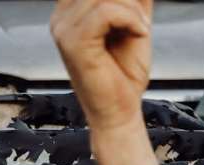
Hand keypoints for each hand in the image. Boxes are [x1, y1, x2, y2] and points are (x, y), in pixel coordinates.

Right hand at [51, 0, 150, 133]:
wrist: (120, 114)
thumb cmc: (124, 76)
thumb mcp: (134, 22)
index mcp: (71, 11)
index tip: (135, 6)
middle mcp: (61, 17)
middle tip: (141, 19)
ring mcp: (63, 29)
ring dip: (133, 9)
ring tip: (140, 29)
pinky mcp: (73, 43)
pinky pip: (106, 11)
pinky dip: (131, 19)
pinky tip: (139, 33)